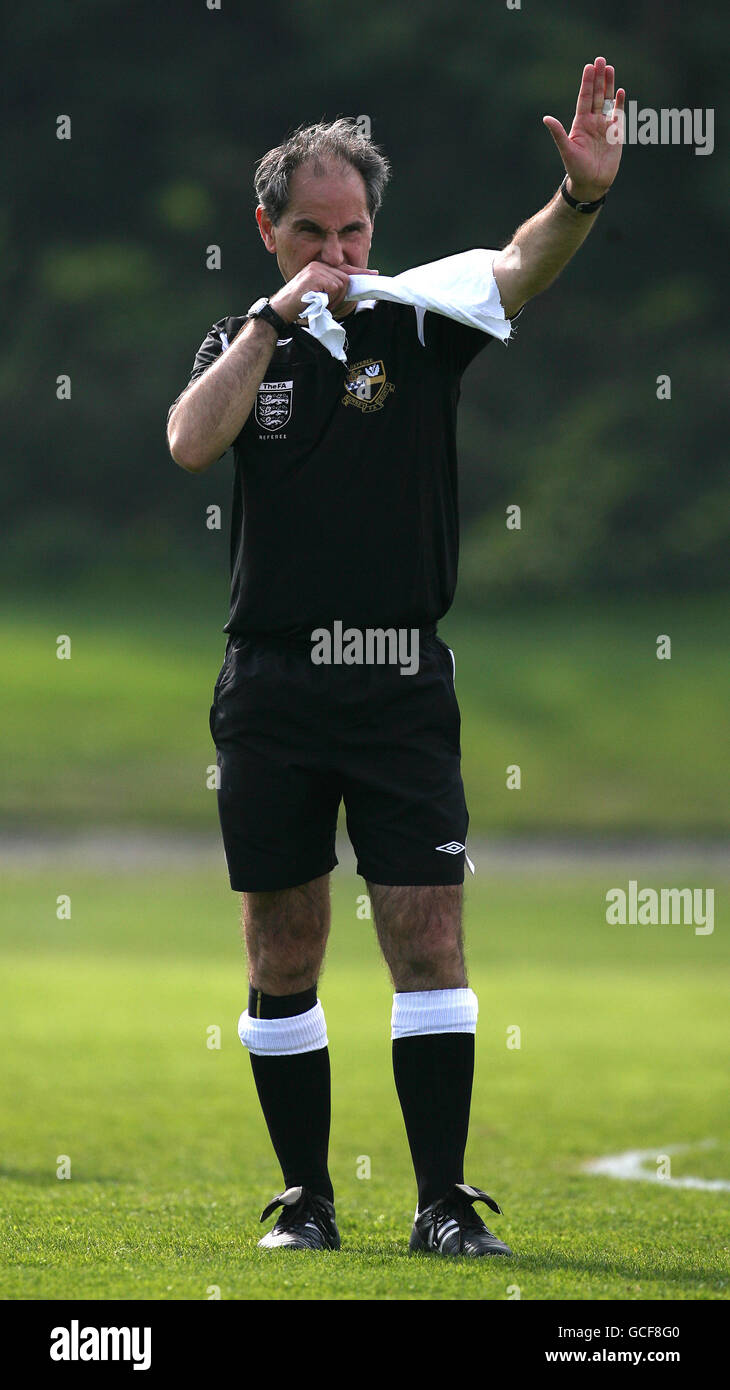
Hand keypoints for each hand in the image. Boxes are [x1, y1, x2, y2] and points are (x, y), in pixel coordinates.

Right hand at [270, 261, 378, 322]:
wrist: (281, 310)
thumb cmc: (300, 306)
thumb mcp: (321, 295)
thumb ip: (335, 289)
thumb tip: (355, 286)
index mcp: (319, 267)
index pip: (345, 269)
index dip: (360, 273)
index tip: (374, 273)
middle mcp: (319, 264)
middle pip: (346, 278)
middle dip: (341, 295)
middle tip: (325, 303)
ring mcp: (317, 268)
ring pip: (342, 283)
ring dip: (335, 298)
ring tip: (319, 302)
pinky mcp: (316, 276)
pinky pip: (335, 287)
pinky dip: (330, 298)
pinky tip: (317, 300)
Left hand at [543, 56, 624, 202]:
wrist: (592, 183)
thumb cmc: (576, 169)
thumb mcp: (566, 149)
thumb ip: (558, 133)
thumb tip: (545, 118)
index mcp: (580, 123)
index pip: (584, 98)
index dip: (587, 83)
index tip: (588, 67)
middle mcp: (593, 121)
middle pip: (597, 95)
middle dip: (598, 78)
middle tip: (600, 60)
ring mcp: (605, 126)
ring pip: (608, 100)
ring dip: (609, 85)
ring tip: (609, 68)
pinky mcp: (616, 133)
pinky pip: (618, 114)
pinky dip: (620, 103)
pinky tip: (620, 91)